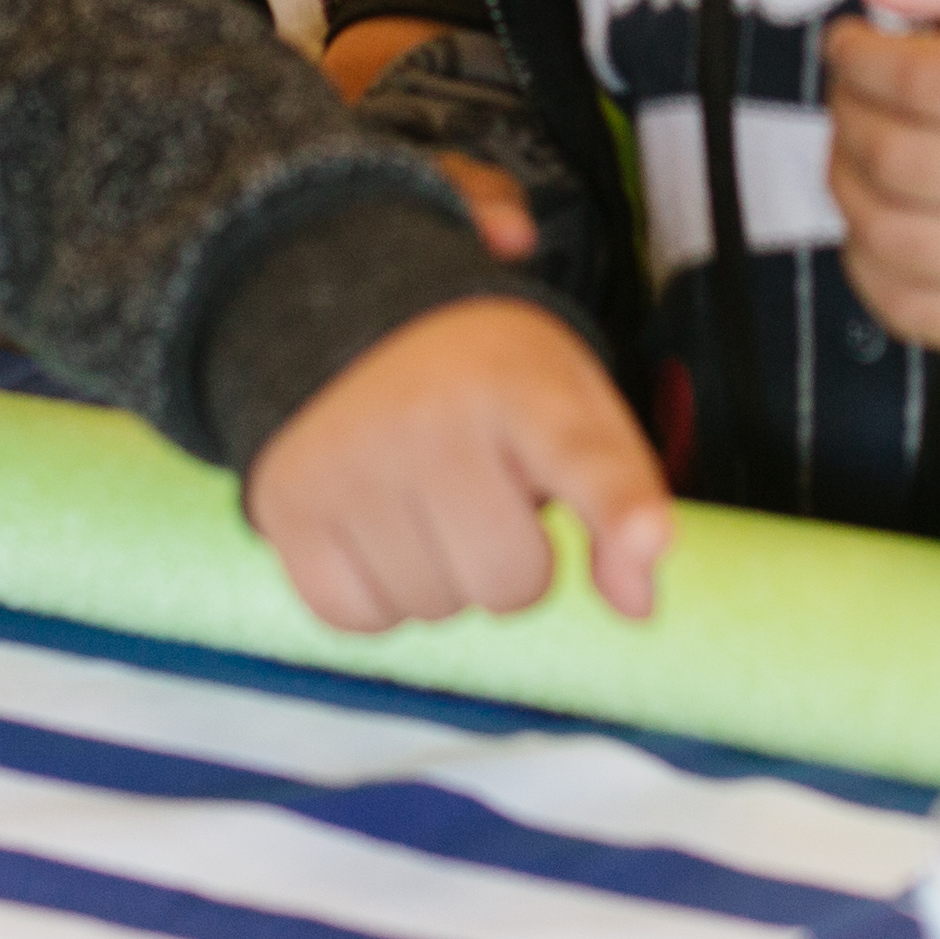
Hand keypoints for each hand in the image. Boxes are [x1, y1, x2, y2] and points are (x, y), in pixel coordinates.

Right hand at [244, 296, 670, 630]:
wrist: (349, 319)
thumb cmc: (481, 382)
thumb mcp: (570, 404)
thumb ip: (621, 496)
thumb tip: (637, 606)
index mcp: (521, 383)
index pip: (583, 457)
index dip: (621, 506)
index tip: (651, 538)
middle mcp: (429, 420)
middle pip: (511, 584)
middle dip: (515, 562)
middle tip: (488, 494)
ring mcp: (349, 463)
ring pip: (436, 608)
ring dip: (444, 576)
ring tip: (428, 499)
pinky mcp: (289, 506)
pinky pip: (359, 619)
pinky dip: (377, 594)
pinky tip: (379, 527)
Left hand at [825, 0, 939, 357]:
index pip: (924, 79)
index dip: (860, 58)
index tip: (849, 44)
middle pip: (900, 158)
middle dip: (848, 117)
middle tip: (850, 96)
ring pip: (893, 238)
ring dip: (846, 188)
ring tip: (858, 154)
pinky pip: (912, 311)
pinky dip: (868, 265)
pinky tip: (879, 223)